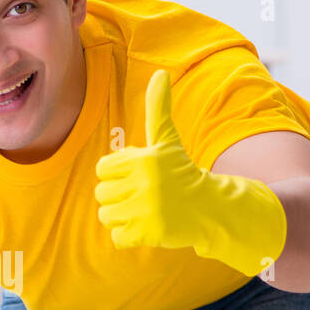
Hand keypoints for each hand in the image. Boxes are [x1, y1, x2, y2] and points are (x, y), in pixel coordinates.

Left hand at [94, 68, 210, 251]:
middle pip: (101, 194)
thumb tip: (161, 73)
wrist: (208, 209)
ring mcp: (146, 211)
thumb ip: (158, 109)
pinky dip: (128, 235)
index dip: (117, 173)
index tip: (138, 176)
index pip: (103, 169)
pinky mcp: (148, 234)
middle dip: (118, 196)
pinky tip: (146, 226)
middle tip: (142, 195)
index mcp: (145, 160)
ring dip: (121, 216)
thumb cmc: (180, 172)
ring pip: (106, 215)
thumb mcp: (167, 140)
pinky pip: (117, 237)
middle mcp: (145, 184)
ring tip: (143, 210)